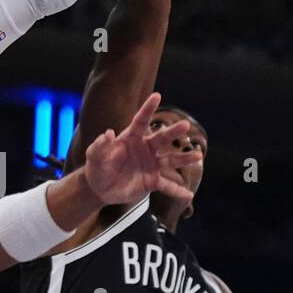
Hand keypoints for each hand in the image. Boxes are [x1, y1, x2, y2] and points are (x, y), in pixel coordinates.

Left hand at [83, 92, 198, 208]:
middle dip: (173, 132)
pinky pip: (166, 186)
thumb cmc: (97, 167)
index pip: (140, 121)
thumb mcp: (94, 156)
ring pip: (170, 160)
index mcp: (131, 138)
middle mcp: (145, 149)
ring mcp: (151, 165)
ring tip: (198, 155)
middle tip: (186, 125)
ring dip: (184, 158)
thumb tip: (108, 133)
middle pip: (161, 138)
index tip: (156, 96)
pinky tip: (188, 196)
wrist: (100, 187)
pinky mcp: (151, 181)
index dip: (148, 109)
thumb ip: (100, 145)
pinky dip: (177, 191)